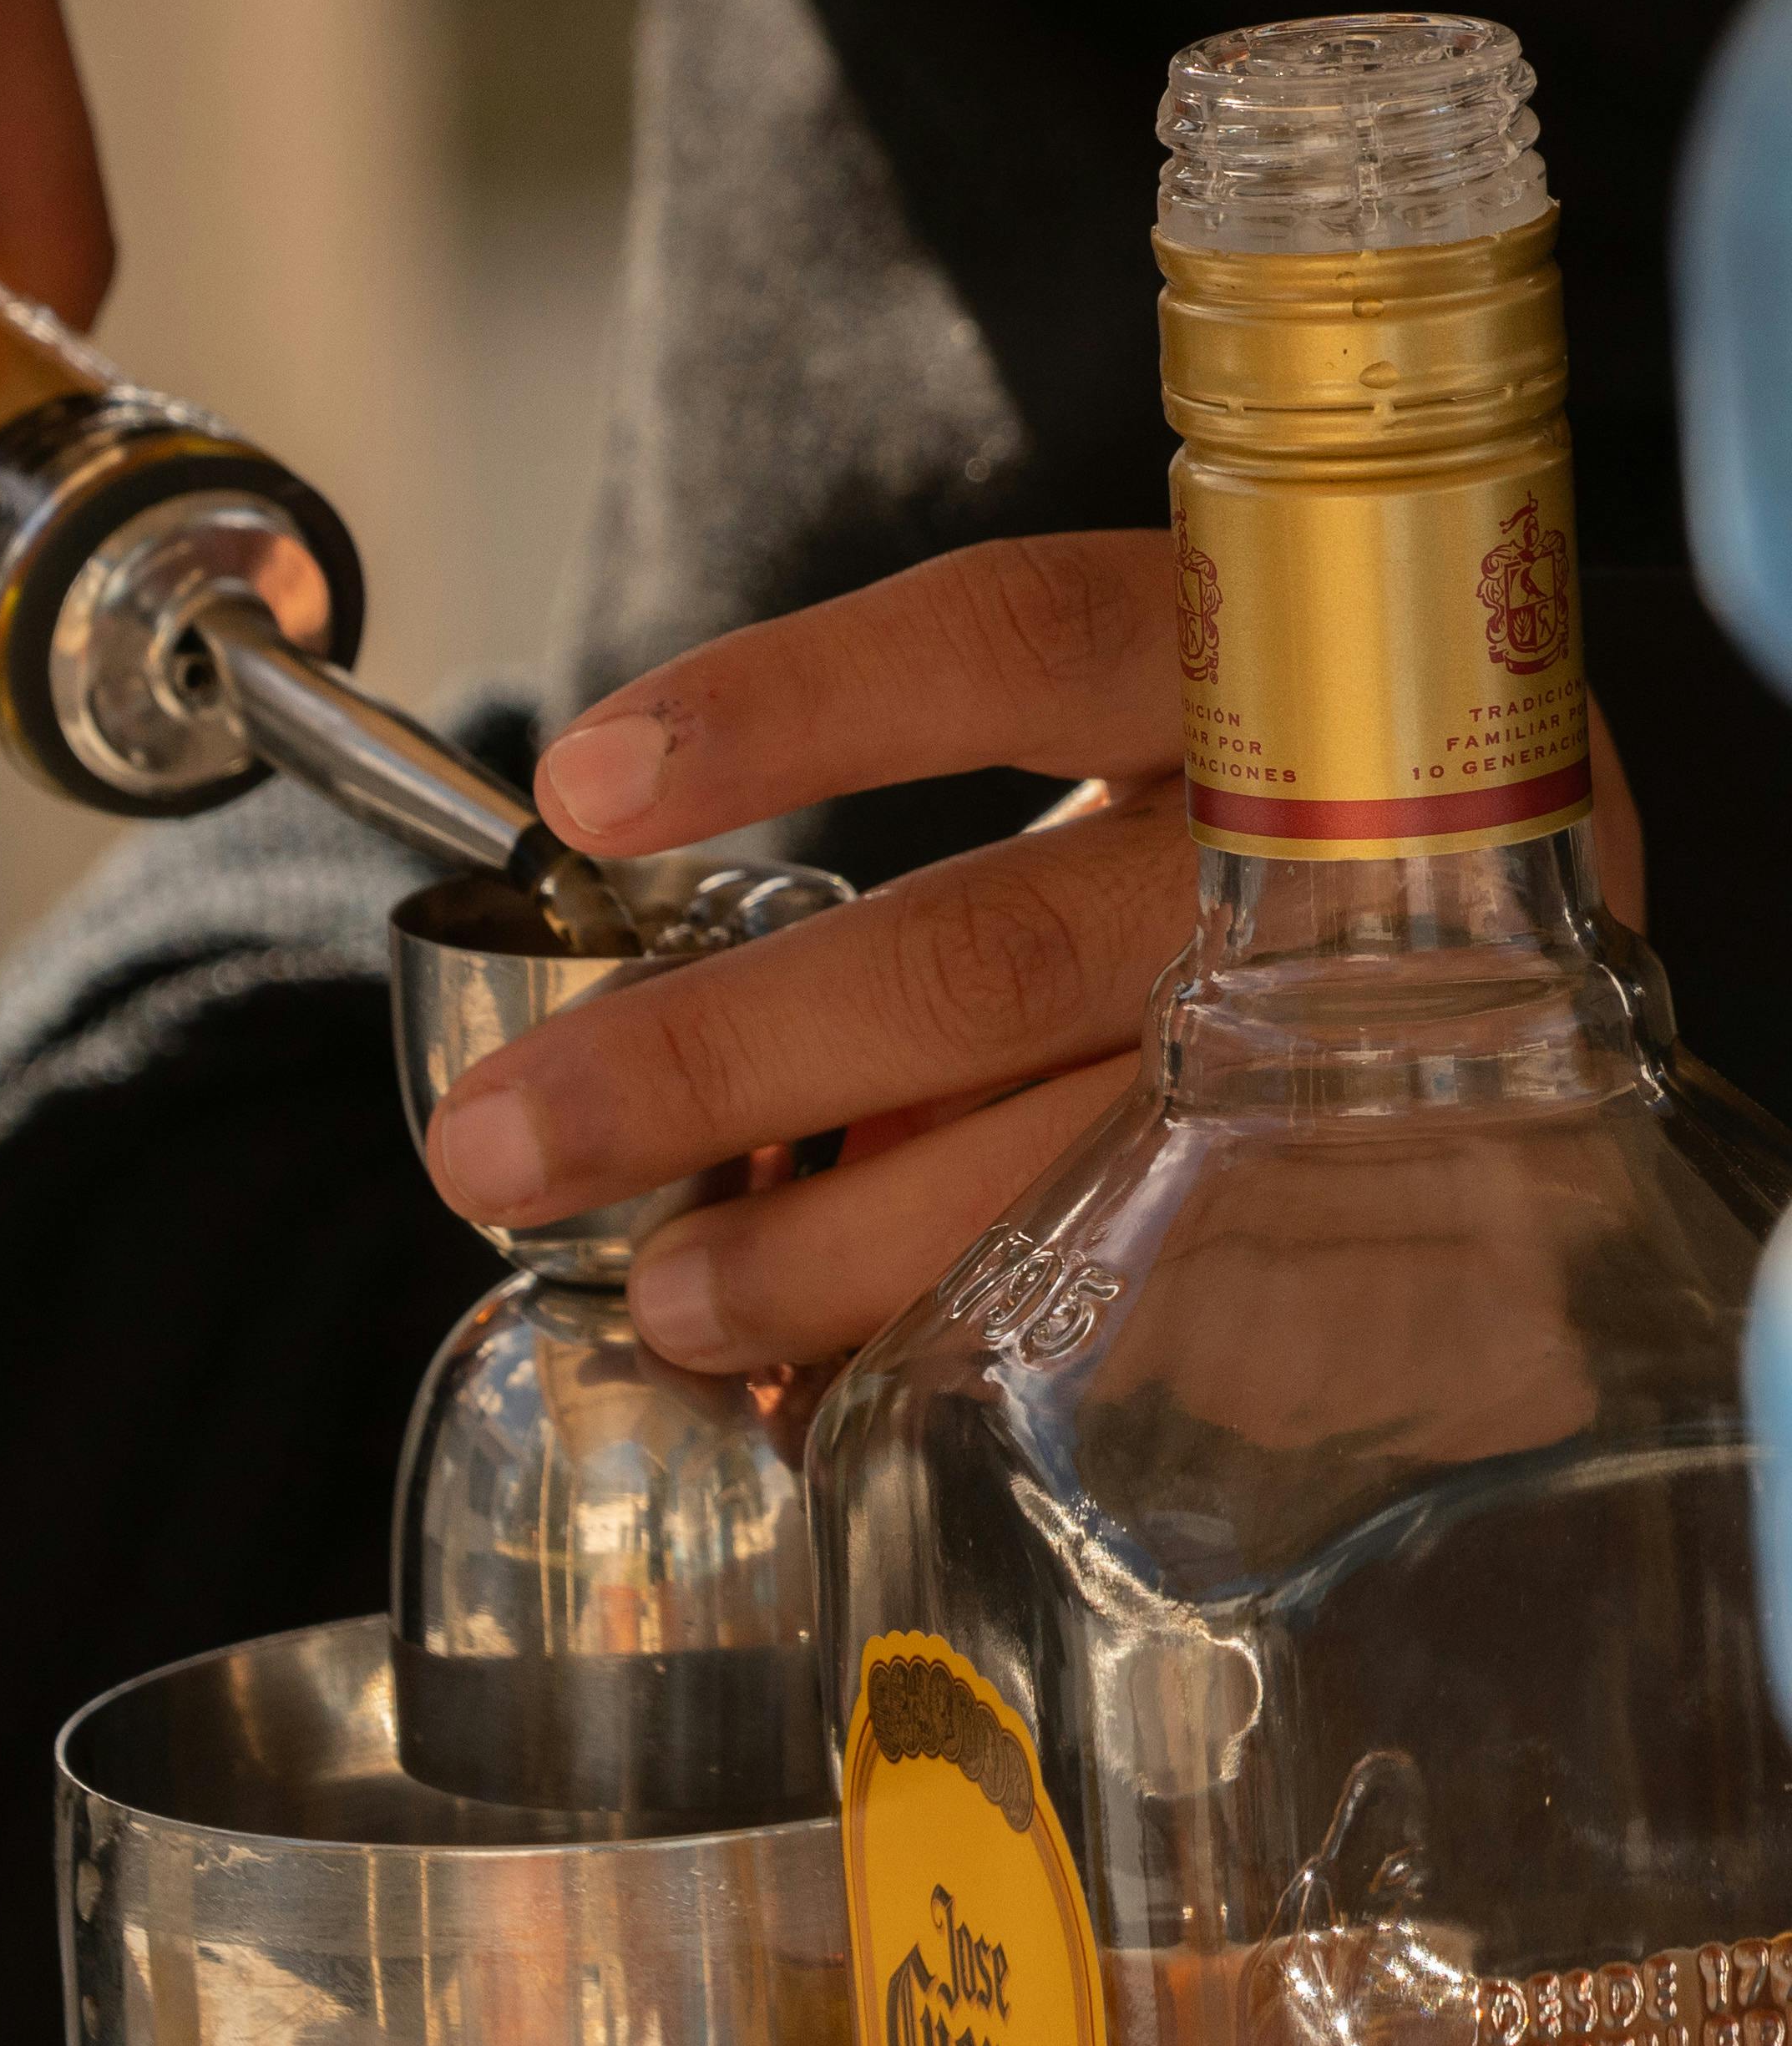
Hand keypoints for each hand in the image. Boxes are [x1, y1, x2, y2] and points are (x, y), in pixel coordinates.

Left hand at [423, 533, 1645, 1375]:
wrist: (1544, 907)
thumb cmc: (1250, 831)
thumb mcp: (1121, 759)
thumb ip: (925, 874)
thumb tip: (632, 1053)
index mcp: (1252, 656)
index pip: (1012, 638)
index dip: (797, 708)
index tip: (587, 786)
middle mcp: (1339, 836)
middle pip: (995, 952)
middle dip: (719, 1060)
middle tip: (501, 1147)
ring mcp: (1392, 1034)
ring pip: (1073, 1165)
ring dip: (829, 1247)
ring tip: (668, 1296)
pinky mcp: (1431, 1213)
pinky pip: (1181, 1322)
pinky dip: (991, 1369)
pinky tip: (843, 1407)